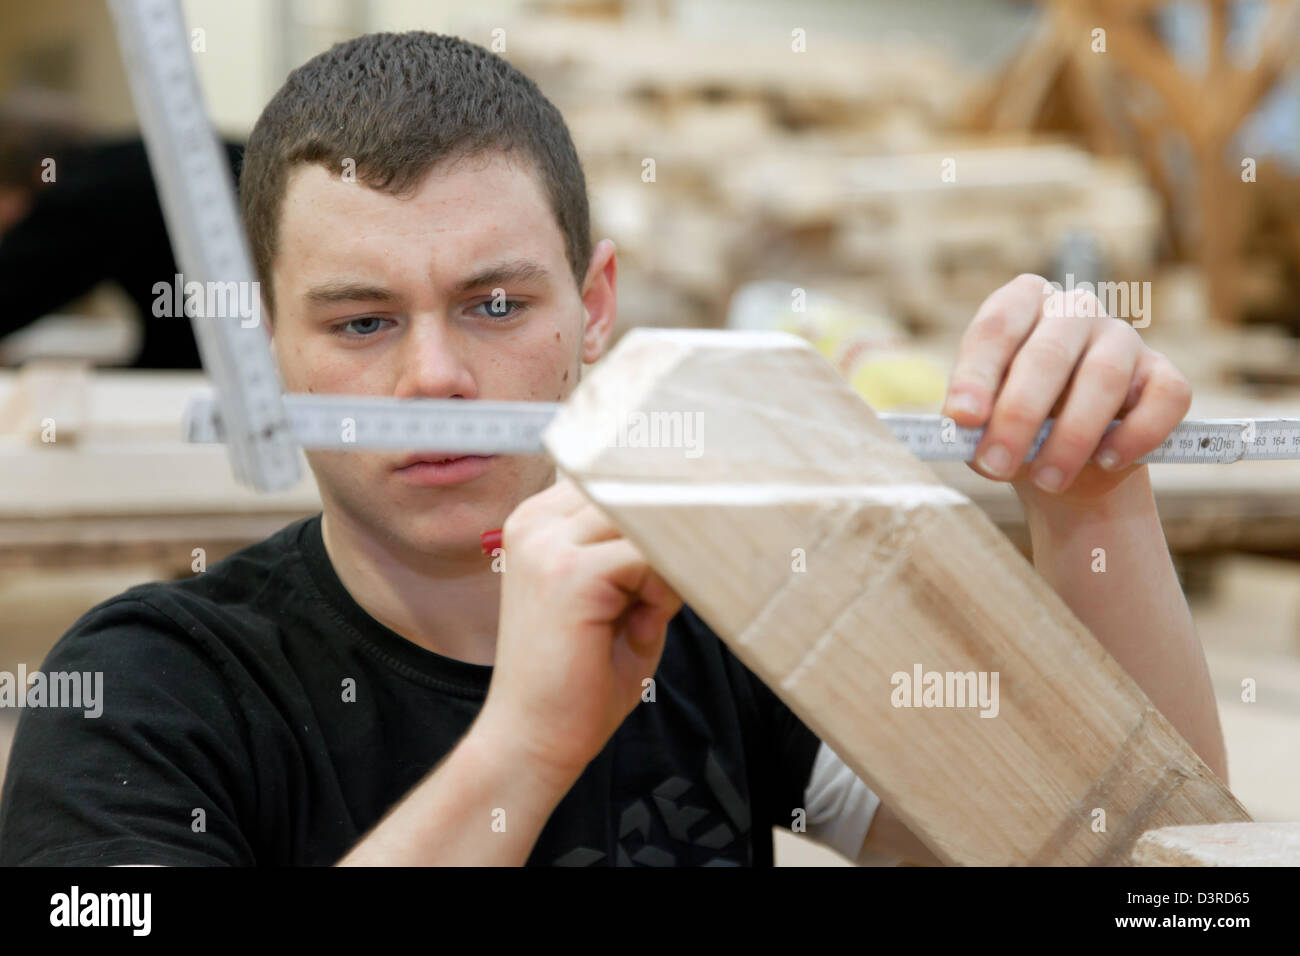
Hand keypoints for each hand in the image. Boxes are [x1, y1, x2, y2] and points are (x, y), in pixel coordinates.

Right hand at [480, 478, 681, 784]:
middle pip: (633, 490)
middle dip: (670, 533)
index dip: (659, 502)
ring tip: (649, 612)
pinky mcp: (570, 574)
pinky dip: (662, 588)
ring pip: (645, 519)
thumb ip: (646, 553)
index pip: (616, 475)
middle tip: (672, 587)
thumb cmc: (581, 676)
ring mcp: (548, 544)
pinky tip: (643, 623)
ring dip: (667, 562)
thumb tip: (702, 515)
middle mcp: (537, 521)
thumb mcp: (620, 598)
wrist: (533, 739)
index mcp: (540, 520)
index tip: (699, 517)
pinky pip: (647, 556)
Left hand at [941, 274, 1191, 507]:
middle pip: (1048, 354)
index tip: (962, 418)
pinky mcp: (1163, 373)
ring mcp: (1123, 337)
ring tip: (1047, 481)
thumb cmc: (1012, 431)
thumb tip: (970, 427)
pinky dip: (1136, 436)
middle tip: (996, 465)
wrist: (1064, 467)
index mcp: (1021, 306)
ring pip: (1103, 377)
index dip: (976, 374)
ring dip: (1071, 438)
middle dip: (1019, 416)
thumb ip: (974, 423)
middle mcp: (1073, 310)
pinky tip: (1106, 462)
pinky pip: (1164, 397)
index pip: (996, 327)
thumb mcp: (982, 426)